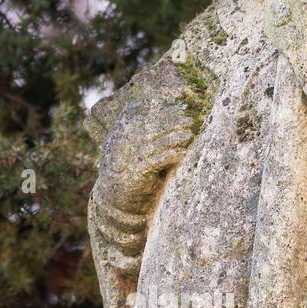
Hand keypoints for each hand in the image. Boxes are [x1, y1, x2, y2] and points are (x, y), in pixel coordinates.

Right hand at [95, 96, 194, 215]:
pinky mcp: (134, 174)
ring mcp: (125, 158)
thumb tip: (176, 115)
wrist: (117, 202)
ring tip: (189, 134)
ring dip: (173, 137)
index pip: (141, 111)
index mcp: (119, 130)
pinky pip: (155, 161)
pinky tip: (182, 153)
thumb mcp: (139, 148)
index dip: (161, 107)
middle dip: (170, 120)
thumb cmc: (133, 171)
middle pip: (148, 125)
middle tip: (189, 120)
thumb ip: (151, 132)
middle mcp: (119, 142)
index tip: (180, 105)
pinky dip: (170, 155)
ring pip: (153, 142)